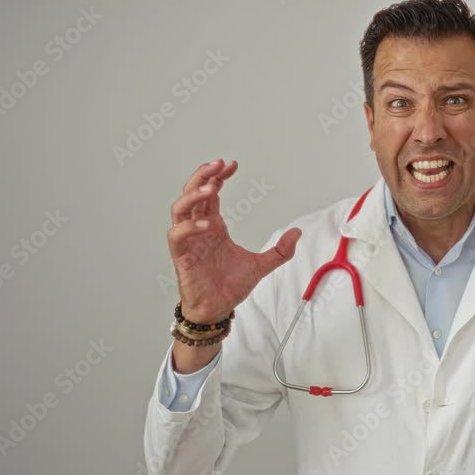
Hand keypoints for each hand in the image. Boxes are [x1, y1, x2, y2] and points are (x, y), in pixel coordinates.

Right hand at [168, 159, 301, 323]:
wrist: (218, 310)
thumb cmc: (230, 287)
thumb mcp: (261, 265)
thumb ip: (280, 250)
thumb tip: (297, 233)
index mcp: (213, 226)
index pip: (210, 193)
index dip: (217, 176)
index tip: (231, 165)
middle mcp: (198, 230)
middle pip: (192, 193)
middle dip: (202, 176)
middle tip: (218, 165)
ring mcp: (188, 242)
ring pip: (179, 209)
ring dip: (192, 195)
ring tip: (211, 187)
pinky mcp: (181, 257)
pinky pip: (177, 236)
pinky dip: (188, 227)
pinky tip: (206, 224)